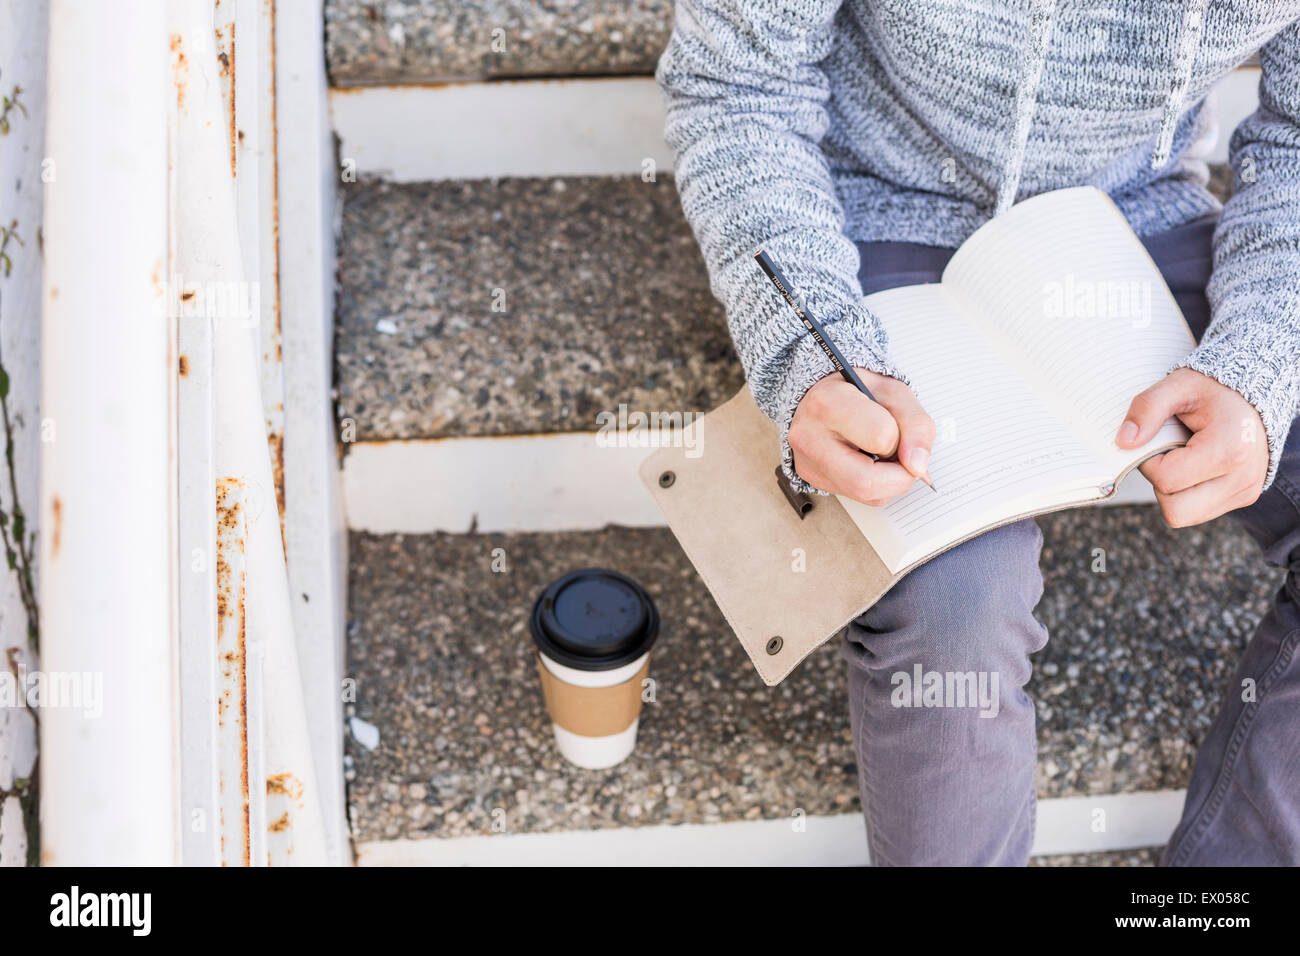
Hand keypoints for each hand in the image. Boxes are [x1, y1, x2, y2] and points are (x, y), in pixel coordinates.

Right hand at [788, 369, 935, 504]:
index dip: (899, 437)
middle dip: (899, 475)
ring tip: (883, 454)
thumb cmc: (859, 391)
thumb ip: (916, 425)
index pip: (880, 437)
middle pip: (866, 481)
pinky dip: (876, 485)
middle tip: (902, 456)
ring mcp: (807, 462)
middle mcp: (809, 436)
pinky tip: (869, 462)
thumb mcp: (894, 392)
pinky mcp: (812, 479)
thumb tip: (918, 467)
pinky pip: (859, 497)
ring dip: (889, 481)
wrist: (825, 396)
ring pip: (865, 495)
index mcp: (827, 403)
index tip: (894, 426)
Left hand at [1118, 368, 1267, 527]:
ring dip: (1173, 490)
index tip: (1158, 439)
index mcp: (1230, 450)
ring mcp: (1246, 491)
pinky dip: (1187, 493)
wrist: (1252, 396)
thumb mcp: (1177, 385)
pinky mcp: (1244, 497)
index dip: (1149, 462)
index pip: (1167, 480)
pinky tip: (1196, 466)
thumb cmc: (1213, 389)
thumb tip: (1123, 442)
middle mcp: (1243, 478)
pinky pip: (1198, 512)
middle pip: (1175, 510)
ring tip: (1185, 457)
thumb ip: (1147, 409)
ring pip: (1184, 516)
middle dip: (1161, 483)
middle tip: (1170, 453)